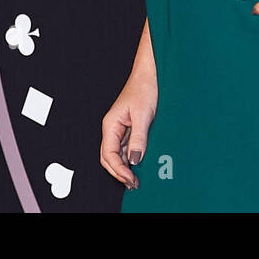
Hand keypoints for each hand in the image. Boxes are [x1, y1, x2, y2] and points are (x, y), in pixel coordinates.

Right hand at [99, 72, 156, 190]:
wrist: (149, 74)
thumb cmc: (144, 89)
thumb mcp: (144, 115)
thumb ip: (138, 138)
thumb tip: (134, 160)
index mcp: (110, 125)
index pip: (109, 154)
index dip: (119, 169)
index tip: (131, 178)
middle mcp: (112, 128)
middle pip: (109, 157)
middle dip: (119, 172)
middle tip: (133, 184)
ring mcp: (120, 128)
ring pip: (117, 154)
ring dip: (125, 167)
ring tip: (136, 179)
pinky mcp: (128, 128)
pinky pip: (125, 147)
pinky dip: (130, 158)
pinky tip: (138, 165)